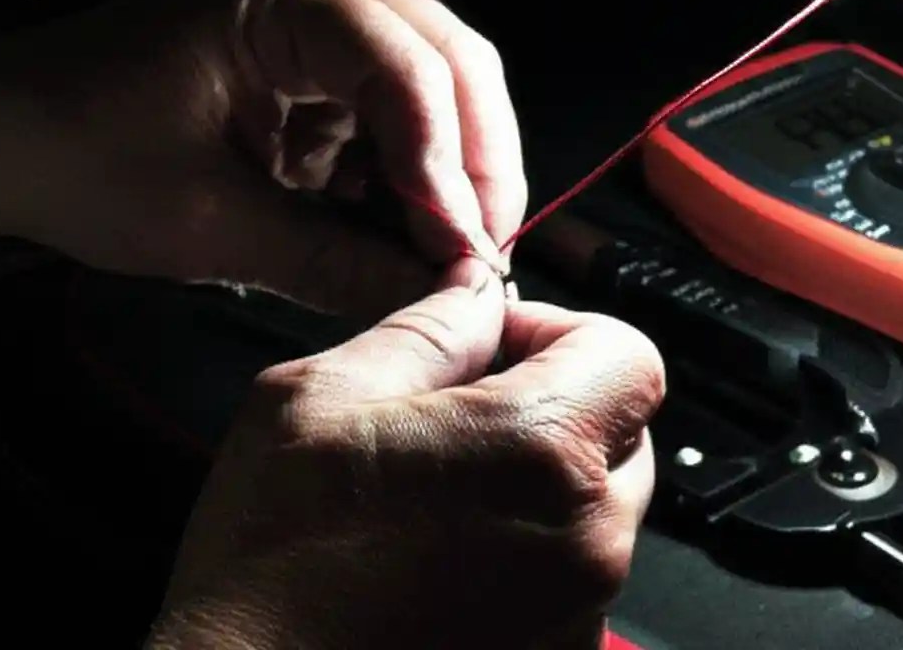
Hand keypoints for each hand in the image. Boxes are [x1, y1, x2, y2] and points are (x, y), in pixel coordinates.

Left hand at [0, 0, 523, 318]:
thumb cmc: (75, 156)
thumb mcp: (209, 226)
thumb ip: (334, 263)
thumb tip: (438, 301)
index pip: (410, 73)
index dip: (450, 173)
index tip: (466, 258)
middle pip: (451, 64)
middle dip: (476, 167)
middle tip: (482, 258)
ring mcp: (320, 25)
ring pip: (438, 90)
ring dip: (452, 173)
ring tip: (449, 255)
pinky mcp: (314, 69)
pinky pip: (395, 118)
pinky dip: (409, 177)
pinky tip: (405, 232)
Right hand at [147, 258, 664, 648]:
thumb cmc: (272, 558)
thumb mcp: (320, 398)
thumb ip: (426, 331)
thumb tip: (478, 293)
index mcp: (540, 449)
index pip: (629, 354)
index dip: (564, 333)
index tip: (497, 351)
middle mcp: (587, 537)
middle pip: (624, 432)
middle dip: (556, 406)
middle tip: (459, 419)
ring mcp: (579, 608)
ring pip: (598, 506)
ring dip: (540, 483)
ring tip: (438, 498)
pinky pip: (573, 574)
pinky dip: (529, 550)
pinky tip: (442, 556)